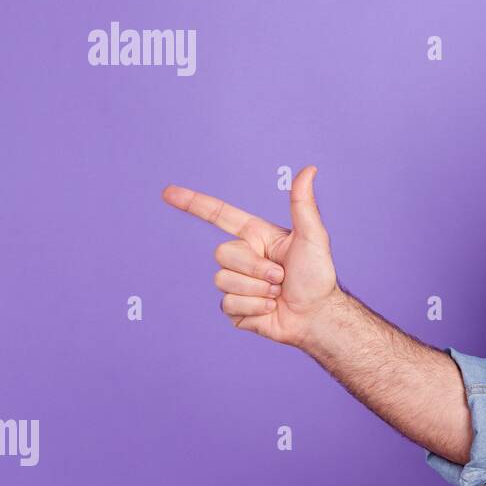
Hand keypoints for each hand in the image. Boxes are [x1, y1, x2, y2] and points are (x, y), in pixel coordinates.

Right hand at [162, 165, 340, 347]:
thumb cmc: (318, 276)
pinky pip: (228, 304)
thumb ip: (303, 204)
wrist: (317, 316)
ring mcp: (236, 283)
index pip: (219, 215)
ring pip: (223, 280)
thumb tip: (309, 169)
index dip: (192, 203)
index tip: (167, 192)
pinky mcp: (234, 309)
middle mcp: (243, 257)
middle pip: (222, 253)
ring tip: (277, 293)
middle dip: (255, 267)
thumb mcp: (312, 237)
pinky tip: (270, 309)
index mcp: (255, 236)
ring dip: (256, 290)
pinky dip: (254, 308)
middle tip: (281, 277)